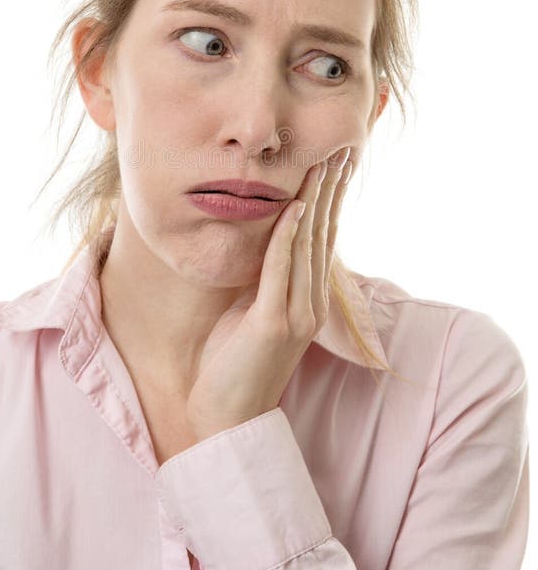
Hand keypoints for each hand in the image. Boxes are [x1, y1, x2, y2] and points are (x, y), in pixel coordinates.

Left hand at [185, 146, 352, 440]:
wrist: (226, 419)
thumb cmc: (233, 364)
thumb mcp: (253, 311)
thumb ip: (266, 279)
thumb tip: (263, 242)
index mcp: (307, 299)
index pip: (323, 239)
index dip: (331, 200)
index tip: (336, 164)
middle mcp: (311, 303)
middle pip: (325, 235)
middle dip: (333, 190)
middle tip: (343, 150)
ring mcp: (297, 314)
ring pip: (310, 246)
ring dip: (318, 202)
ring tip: (326, 165)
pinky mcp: (274, 325)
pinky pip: (281, 271)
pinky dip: (287, 237)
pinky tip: (294, 207)